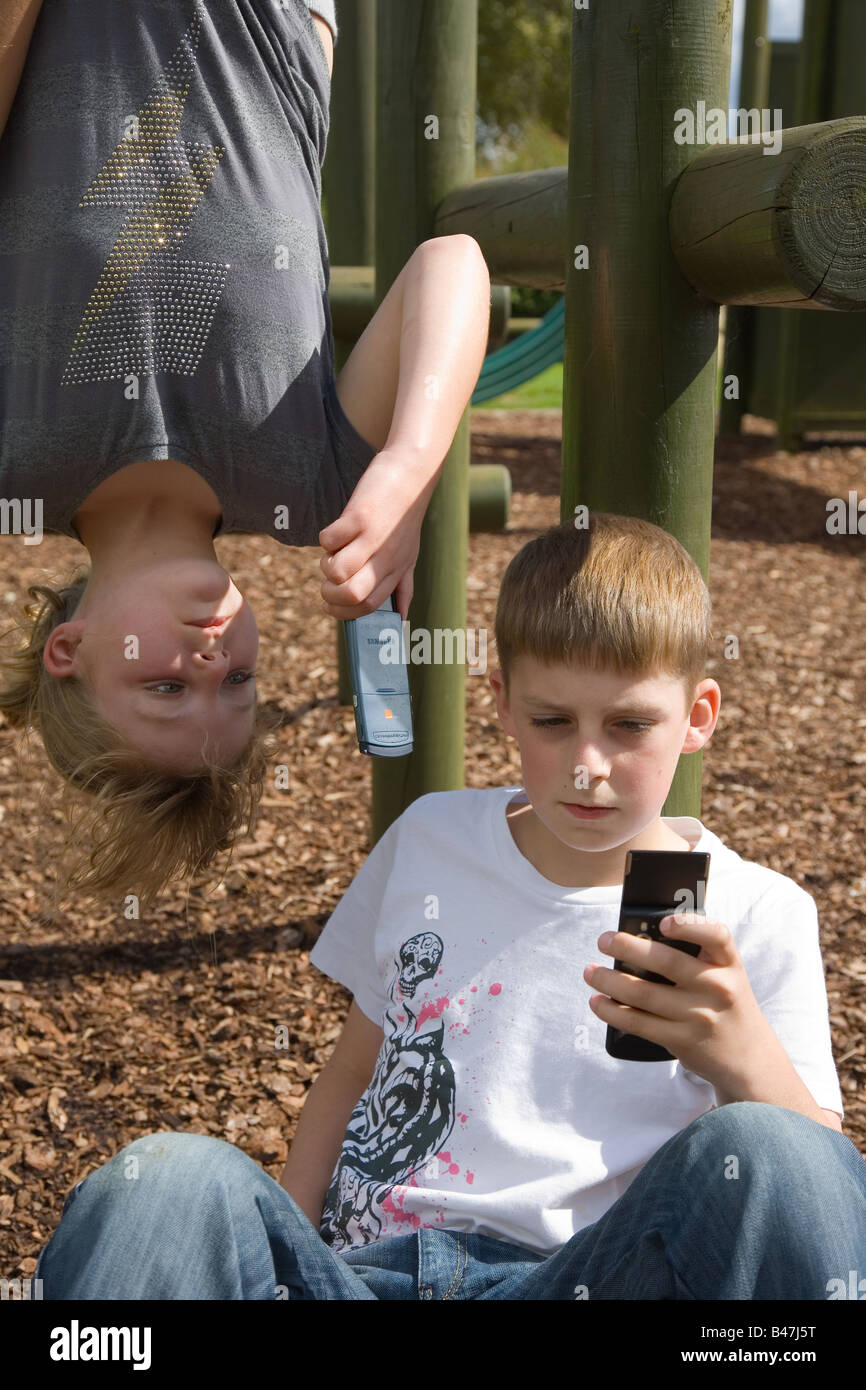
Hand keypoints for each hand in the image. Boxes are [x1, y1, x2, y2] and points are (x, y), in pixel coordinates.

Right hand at [317, 448, 439, 620]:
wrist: (412, 473)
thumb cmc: (404, 518)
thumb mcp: (410, 555)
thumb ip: (403, 587)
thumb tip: (401, 619)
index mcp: (396, 571)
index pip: (370, 606)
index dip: (345, 613)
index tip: (329, 606)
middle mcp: (387, 558)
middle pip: (354, 594)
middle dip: (330, 596)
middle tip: (326, 583)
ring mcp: (373, 537)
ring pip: (338, 571)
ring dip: (325, 566)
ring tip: (332, 553)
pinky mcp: (359, 516)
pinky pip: (329, 540)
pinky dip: (325, 540)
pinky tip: (335, 531)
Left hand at [583, 912, 774, 1089]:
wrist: (749, 1058)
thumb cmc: (725, 1004)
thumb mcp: (725, 976)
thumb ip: (696, 957)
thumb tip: (637, 938)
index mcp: (729, 964)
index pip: (716, 935)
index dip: (689, 925)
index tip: (663, 922)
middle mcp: (717, 987)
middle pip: (666, 962)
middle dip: (627, 947)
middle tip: (603, 940)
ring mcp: (699, 1016)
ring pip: (642, 993)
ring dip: (608, 980)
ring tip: (590, 972)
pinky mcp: (682, 1040)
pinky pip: (638, 1022)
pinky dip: (611, 1011)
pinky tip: (598, 1002)